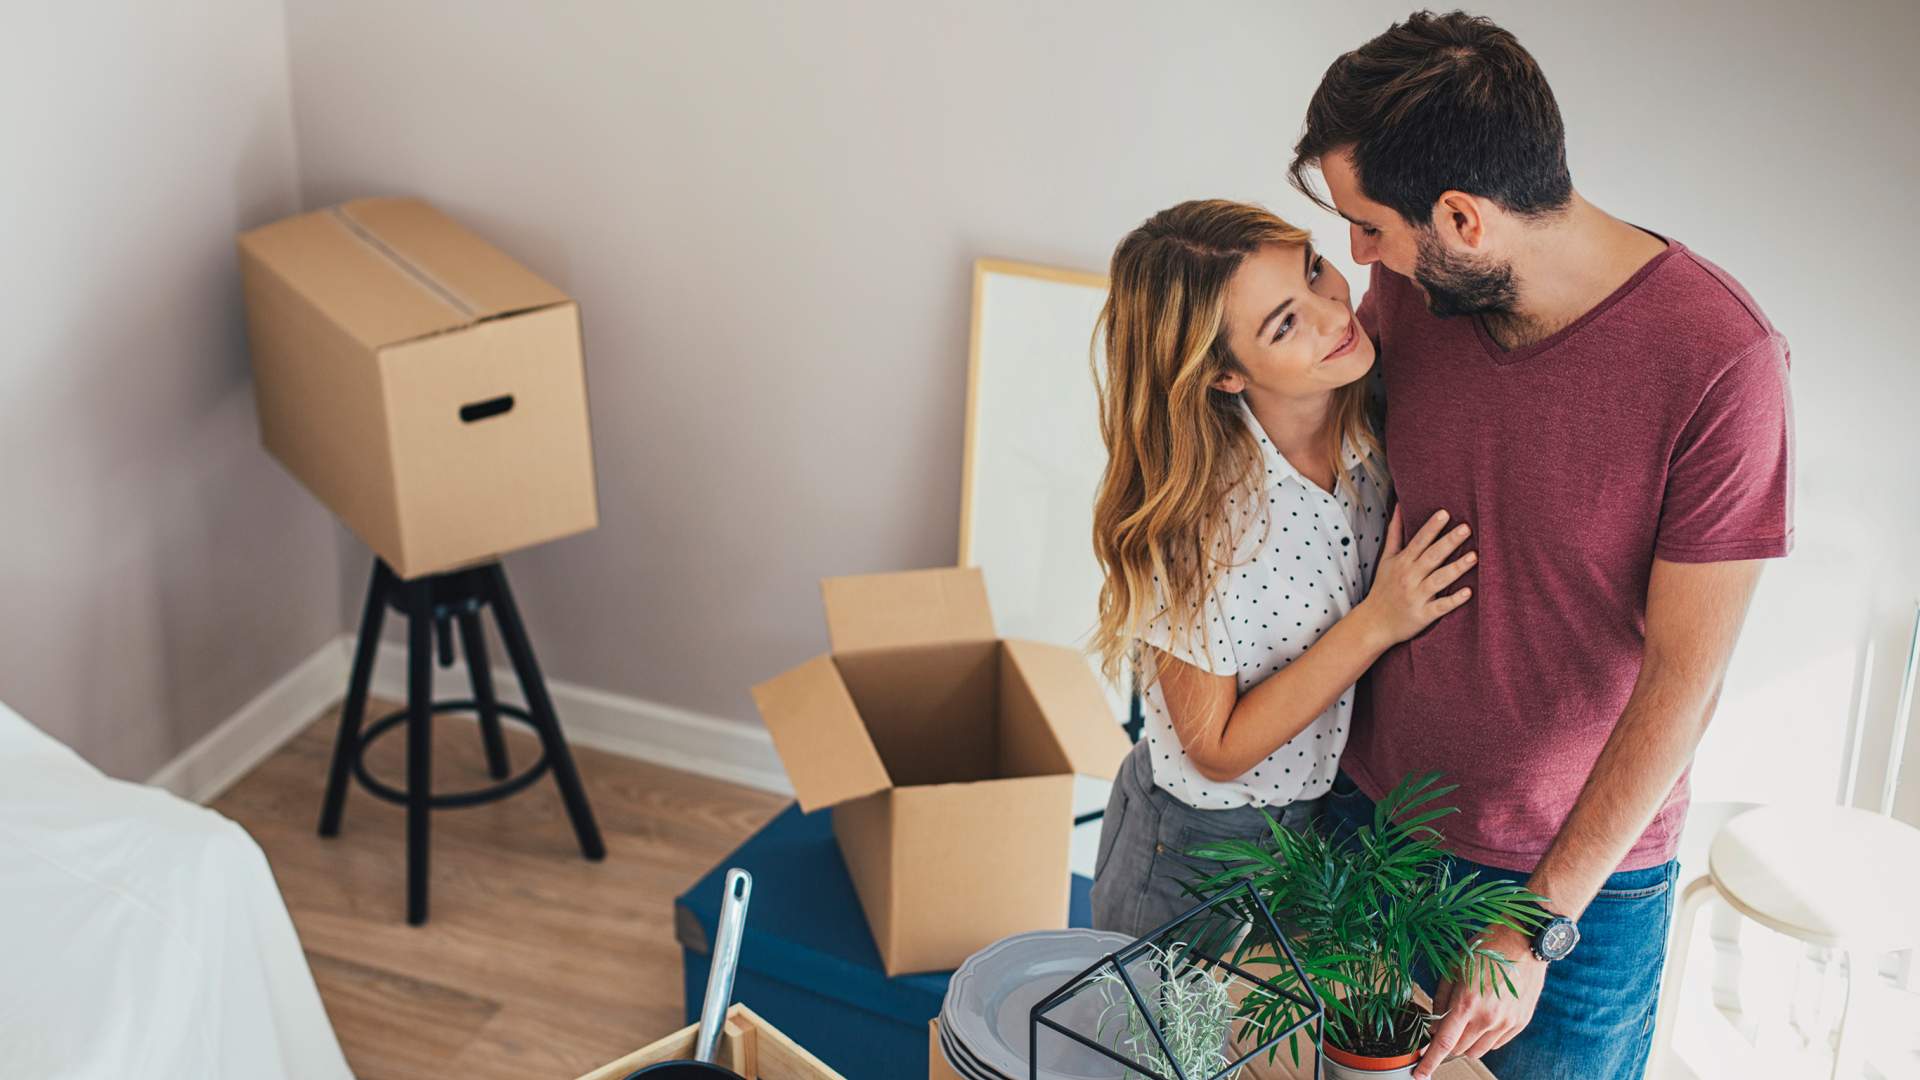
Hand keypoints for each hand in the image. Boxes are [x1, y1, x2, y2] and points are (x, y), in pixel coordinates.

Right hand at [1357, 506, 1474, 646]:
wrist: (1374, 622)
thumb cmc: (1383, 588)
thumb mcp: (1386, 559)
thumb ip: (1395, 533)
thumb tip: (1399, 506)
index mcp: (1402, 562)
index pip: (1419, 542)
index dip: (1431, 528)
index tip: (1445, 514)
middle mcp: (1409, 577)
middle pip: (1431, 557)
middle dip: (1449, 543)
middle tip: (1466, 529)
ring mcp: (1416, 596)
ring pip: (1439, 580)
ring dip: (1456, 568)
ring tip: (1474, 556)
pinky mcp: (1423, 615)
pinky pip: (1440, 607)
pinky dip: (1454, 600)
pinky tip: (1468, 592)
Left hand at [1414, 924, 1545, 1078]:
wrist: (1523, 943)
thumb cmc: (1485, 950)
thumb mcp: (1454, 969)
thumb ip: (1441, 1000)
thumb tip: (1435, 1026)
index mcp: (1467, 1003)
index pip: (1444, 1043)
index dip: (1430, 1062)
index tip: (1420, 1074)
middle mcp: (1487, 1018)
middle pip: (1460, 1050)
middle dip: (1448, 1044)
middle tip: (1446, 1026)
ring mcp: (1506, 1023)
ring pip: (1478, 1051)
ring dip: (1467, 1042)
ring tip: (1468, 1018)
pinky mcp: (1520, 1023)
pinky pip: (1496, 1044)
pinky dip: (1485, 1038)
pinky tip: (1485, 1017)